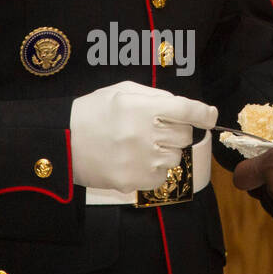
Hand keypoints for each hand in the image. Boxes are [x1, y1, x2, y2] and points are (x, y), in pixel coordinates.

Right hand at [69, 81, 216, 191]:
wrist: (61, 144)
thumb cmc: (92, 114)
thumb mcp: (120, 92)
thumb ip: (154, 96)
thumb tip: (183, 107)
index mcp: (140, 107)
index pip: (185, 109)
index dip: (202, 113)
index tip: (210, 116)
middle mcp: (142, 133)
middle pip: (184, 135)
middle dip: (175, 132)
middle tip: (155, 130)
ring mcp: (139, 159)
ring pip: (175, 158)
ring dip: (165, 152)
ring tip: (140, 147)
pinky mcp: (133, 180)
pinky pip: (161, 177)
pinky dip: (153, 170)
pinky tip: (133, 161)